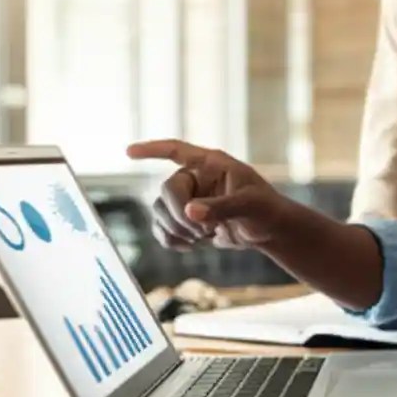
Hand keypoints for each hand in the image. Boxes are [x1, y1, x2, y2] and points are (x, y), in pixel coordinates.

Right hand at [126, 139, 288, 251]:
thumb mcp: (250, 205)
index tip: (129, 152)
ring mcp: (187, 199)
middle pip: (166, 190)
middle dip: (179, 214)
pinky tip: (190, 246)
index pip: (177, 150)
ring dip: (176, 229)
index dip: (152, 150)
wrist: (267, 231)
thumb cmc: (265, 209)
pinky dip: (171, 240)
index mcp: (212, 164)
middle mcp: (195, 178)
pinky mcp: (184, 219)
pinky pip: (161, 228)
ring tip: (203, 236)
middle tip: (203, 231)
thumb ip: (222, 207)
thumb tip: (190, 212)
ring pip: (159, 210)